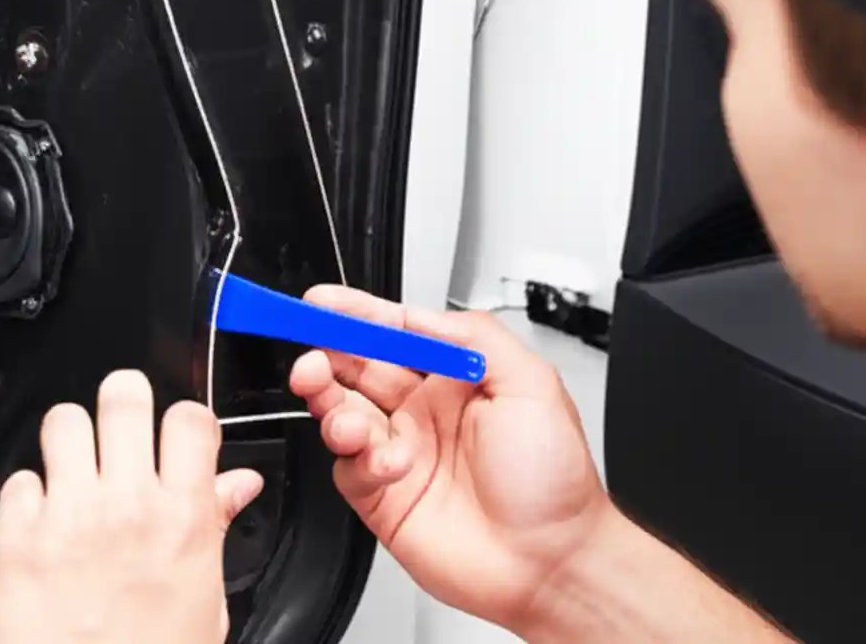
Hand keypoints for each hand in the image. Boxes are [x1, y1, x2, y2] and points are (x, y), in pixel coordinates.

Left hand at [0, 370, 263, 643]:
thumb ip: (216, 525)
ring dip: (72, 439)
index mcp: (182, 517)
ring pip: (63, 420)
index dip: (184, 420)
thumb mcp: (207, 600)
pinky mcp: (15, 536)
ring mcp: (66, 515)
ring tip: (76, 468)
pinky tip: (43, 520)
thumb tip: (239, 484)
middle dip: (126, 401)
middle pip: (124, 396)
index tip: (177, 435)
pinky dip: (29, 494)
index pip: (190, 418)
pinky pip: (18, 479)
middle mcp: (125, 504)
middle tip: (122, 426)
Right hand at [289, 287, 609, 631]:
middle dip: (326, 355)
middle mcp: (423, 413)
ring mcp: (401, 454)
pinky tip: (388, 464)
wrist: (551, 561)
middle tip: (311, 353)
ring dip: (331, 406)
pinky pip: (348, 468)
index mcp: (454, 378)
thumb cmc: (554, 479)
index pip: (394, 334)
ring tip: (344, 417)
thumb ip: (474, 337)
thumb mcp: (531, 383)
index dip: (356, 316)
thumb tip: (416, 314)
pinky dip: (359, 460)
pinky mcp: (383, 499)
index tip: (324, 305)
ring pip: (341, 415)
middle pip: (356, 369)